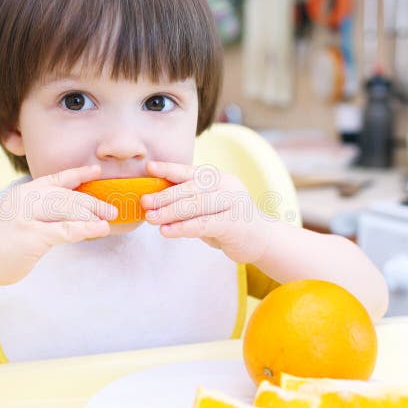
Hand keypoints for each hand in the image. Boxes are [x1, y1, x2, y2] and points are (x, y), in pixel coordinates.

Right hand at [0, 165, 117, 287]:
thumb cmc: (2, 242)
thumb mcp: (19, 216)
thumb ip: (41, 209)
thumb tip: (74, 210)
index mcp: (23, 192)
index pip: (55, 179)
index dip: (78, 174)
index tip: (96, 171)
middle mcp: (25, 199)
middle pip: (66, 195)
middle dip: (91, 202)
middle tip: (111, 209)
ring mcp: (26, 216)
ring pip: (67, 209)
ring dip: (91, 214)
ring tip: (109, 219)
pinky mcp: (31, 235)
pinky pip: (64, 230)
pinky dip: (85, 229)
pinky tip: (99, 230)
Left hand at [141, 161, 271, 263]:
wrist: (262, 239)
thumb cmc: (228, 221)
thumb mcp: (209, 206)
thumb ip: (189, 201)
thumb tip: (154, 203)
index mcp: (218, 178)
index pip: (190, 171)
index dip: (169, 169)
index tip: (149, 167)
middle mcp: (227, 186)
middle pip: (190, 188)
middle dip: (164, 195)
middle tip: (144, 202)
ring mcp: (232, 203)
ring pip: (195, 205)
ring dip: (169, 212)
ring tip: (151, 218)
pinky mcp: (234, 223)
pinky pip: (203, 224)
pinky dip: (182, 228)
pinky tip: (166, 231)